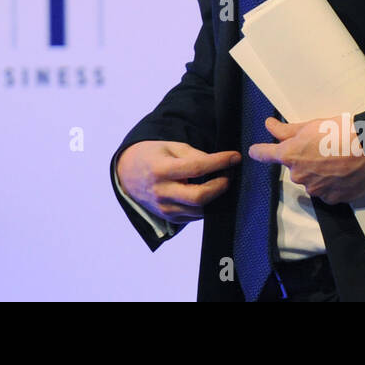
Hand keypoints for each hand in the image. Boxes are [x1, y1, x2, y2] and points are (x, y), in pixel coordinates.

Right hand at [116, 140, 241, 223]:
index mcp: (161, 170)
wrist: (128, 175)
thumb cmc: (153, 156)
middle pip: (199, 197)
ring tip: (222, 182)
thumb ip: (194, 154)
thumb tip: (220, 165)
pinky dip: (206, 205)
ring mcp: (165, 208)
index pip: (196, 168)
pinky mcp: (169, 218)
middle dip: (221, 186)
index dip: (219, 162)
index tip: (235, 157)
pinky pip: (195, 216)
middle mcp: (162, 192)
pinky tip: (210, 193)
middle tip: (230, 175)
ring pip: (200, 210)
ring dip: (216, 198)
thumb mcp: (170, 147)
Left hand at [248, 116, 364, 203]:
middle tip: (322, 147)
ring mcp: (316, 190)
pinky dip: (332, 184)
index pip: (264, 154)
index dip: (259, 151)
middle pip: (294, 167)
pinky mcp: (332, 199)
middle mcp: (299, 176)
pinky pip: (326, 192)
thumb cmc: (341, 132)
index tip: (255, 151)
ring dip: (319, 172)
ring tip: (337, 160)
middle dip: (304, 159)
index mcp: (290, 155)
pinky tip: (343, 173)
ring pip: (311, 180)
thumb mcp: (311, 125)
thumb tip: (269, 125)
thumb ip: (286, 130)